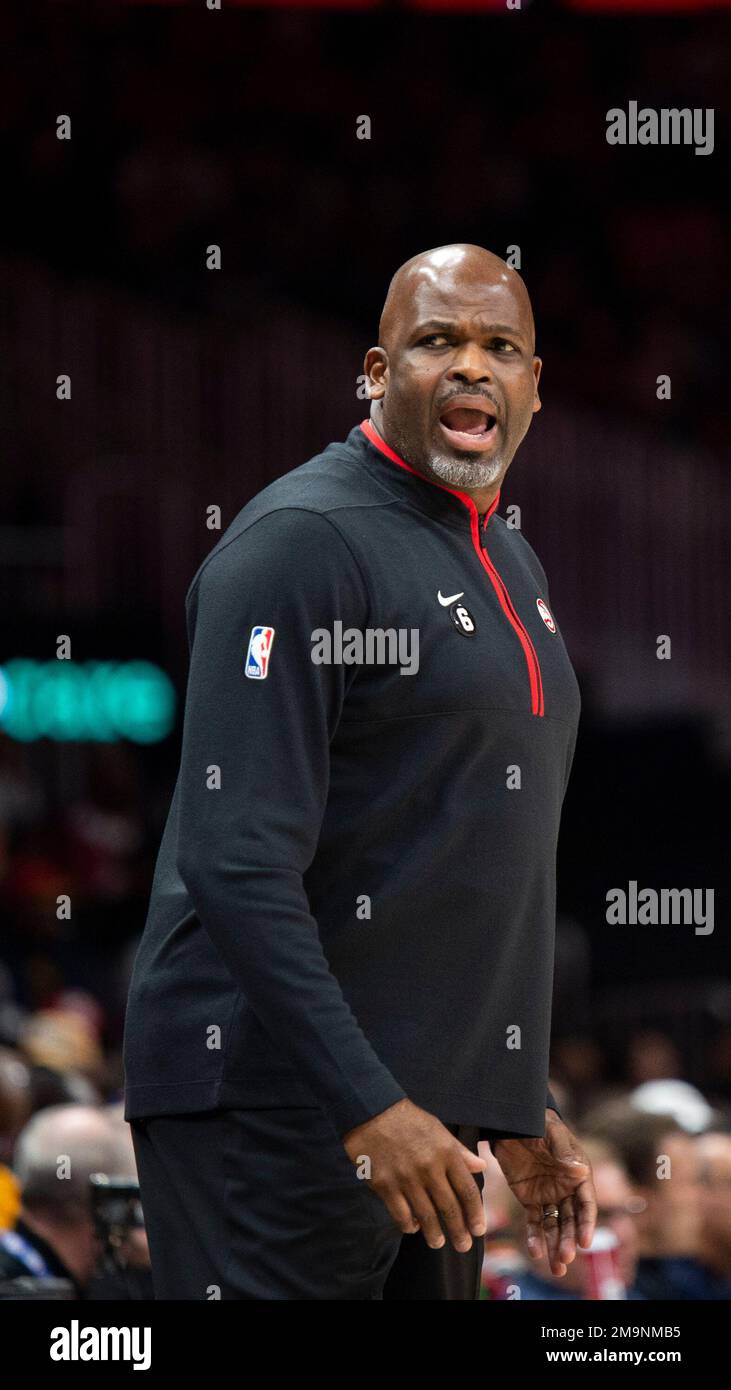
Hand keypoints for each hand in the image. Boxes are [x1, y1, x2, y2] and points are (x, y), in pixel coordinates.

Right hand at [342, 1097, 487, 1252]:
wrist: (371, 1110)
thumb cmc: (408, 1119)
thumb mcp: (438, 1129)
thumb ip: (459, 1151)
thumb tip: (481, 1166)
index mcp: (446, 1152)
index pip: (467, 1190)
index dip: (475, 1213)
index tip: (479, 1229)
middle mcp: (429, 1167)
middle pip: (449, 1208)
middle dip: (459, 1231)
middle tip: (463, 1246)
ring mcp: (406, 1178)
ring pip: (426, 1216)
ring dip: (434, 1233)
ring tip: (438, 1243)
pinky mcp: (385, 1184)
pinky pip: (400, 1213)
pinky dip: (409, 1224)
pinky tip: (413, 1228)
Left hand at [490, 1109, 596, 1275]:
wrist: (512, 1122)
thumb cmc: (538, 1123)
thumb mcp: (551, 1134)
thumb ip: (563, 1153)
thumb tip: (579, 1171)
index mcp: (579, 1174)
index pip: (586, 1203)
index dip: (587, 1223)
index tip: (585, 1242)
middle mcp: (566, 1188)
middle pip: (571, 1220)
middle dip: (569, 1240)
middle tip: (565, 1259)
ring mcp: (549, 1195)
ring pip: (555, 1225)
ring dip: (555, 1245)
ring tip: (556, 1268)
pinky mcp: (530, 1199)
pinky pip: (534, 1221)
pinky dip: (535, 1236)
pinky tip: (535, 1251)